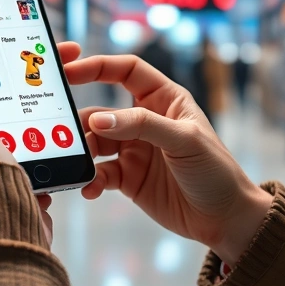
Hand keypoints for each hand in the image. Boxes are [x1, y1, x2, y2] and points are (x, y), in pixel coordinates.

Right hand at [65, 54, 272, 264]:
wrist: (225, 219)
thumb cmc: (215, 171)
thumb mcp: (184, 141)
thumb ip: (142, 126)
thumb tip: (99, 120)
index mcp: (164, 99)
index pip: (126, 71)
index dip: (97, 66)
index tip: (67, 71)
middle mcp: (145, 121)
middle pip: (101, 111)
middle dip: (80, 122)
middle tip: (60, 133)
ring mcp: (134, 150)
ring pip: (94, 144)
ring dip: (81, 153)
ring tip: (75, 166)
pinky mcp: (128, 179)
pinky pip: (99, 173)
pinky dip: (90, 179)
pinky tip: (90, 188)